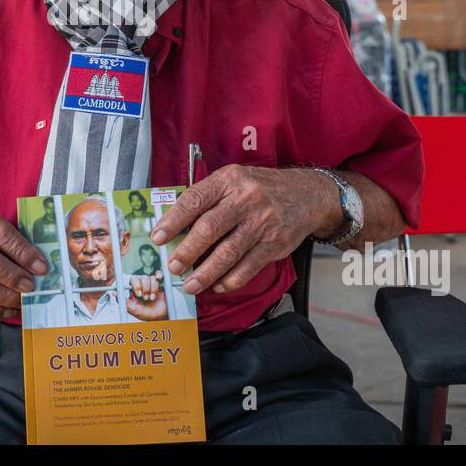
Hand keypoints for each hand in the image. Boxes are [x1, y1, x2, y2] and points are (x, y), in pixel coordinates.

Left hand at [125, 271, 168, 320]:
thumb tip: (115, 293)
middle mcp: (142, 286)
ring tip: (152, 298)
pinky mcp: (160, 283)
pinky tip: (158, 278)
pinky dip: (158, 275)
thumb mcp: (134, 311)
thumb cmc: (148, 315)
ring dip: (152, 288)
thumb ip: (124, 303)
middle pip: (140, 278)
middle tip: (145, 298)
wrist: (162, 316)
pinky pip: (158, 274)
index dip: (135, 286)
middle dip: (144, 288)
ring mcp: (150, 284)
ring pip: (149, 277)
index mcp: (134, 292)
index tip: (138, 294)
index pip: (132, 281)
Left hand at [151, 165, 334, 295]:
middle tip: (173, 267)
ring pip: (228, 252)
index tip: (158, 237)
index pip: (194, 199)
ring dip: (206, 273)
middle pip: (209, 228)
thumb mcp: (234, 180)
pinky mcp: (275, 243)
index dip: (173, 220)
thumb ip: (208, 198)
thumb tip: (175, 226)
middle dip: (187, 251)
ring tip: (190, 285)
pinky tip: (218, 286)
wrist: (308, 194)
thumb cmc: (260, 189)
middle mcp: (245, 199)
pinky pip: (248, 267)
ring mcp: (262, 222)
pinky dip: (231, 280)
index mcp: (228, 180)